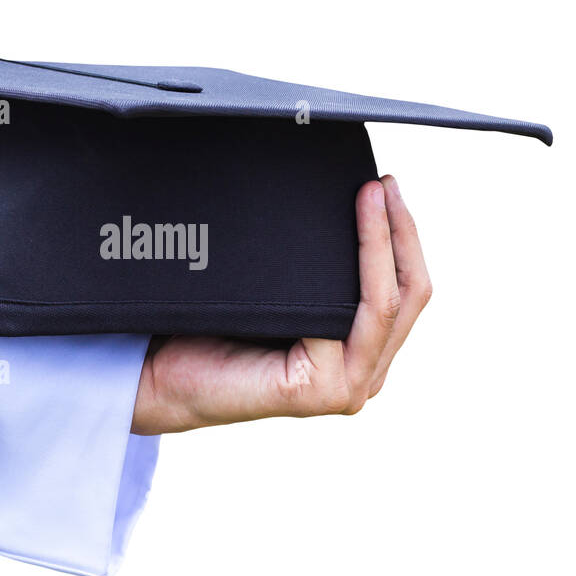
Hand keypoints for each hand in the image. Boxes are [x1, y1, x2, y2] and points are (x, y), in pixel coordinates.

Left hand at [131, 175, 430, 433]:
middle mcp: (366, 374)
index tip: (385, 185)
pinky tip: (328, 241)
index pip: (408, 288)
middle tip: (383, 182)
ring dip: (382, 243)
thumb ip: (324, 274)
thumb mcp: (286, 294)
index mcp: (364, 353)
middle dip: (400, 230)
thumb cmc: (216, 330)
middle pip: (410, 293)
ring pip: (386, 305)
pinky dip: (348, 278)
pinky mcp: (323, 392)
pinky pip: (348, 324)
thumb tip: (351, 202)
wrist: (165, 375)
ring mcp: (348, 388)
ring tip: (369, 195)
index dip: (403, 233)